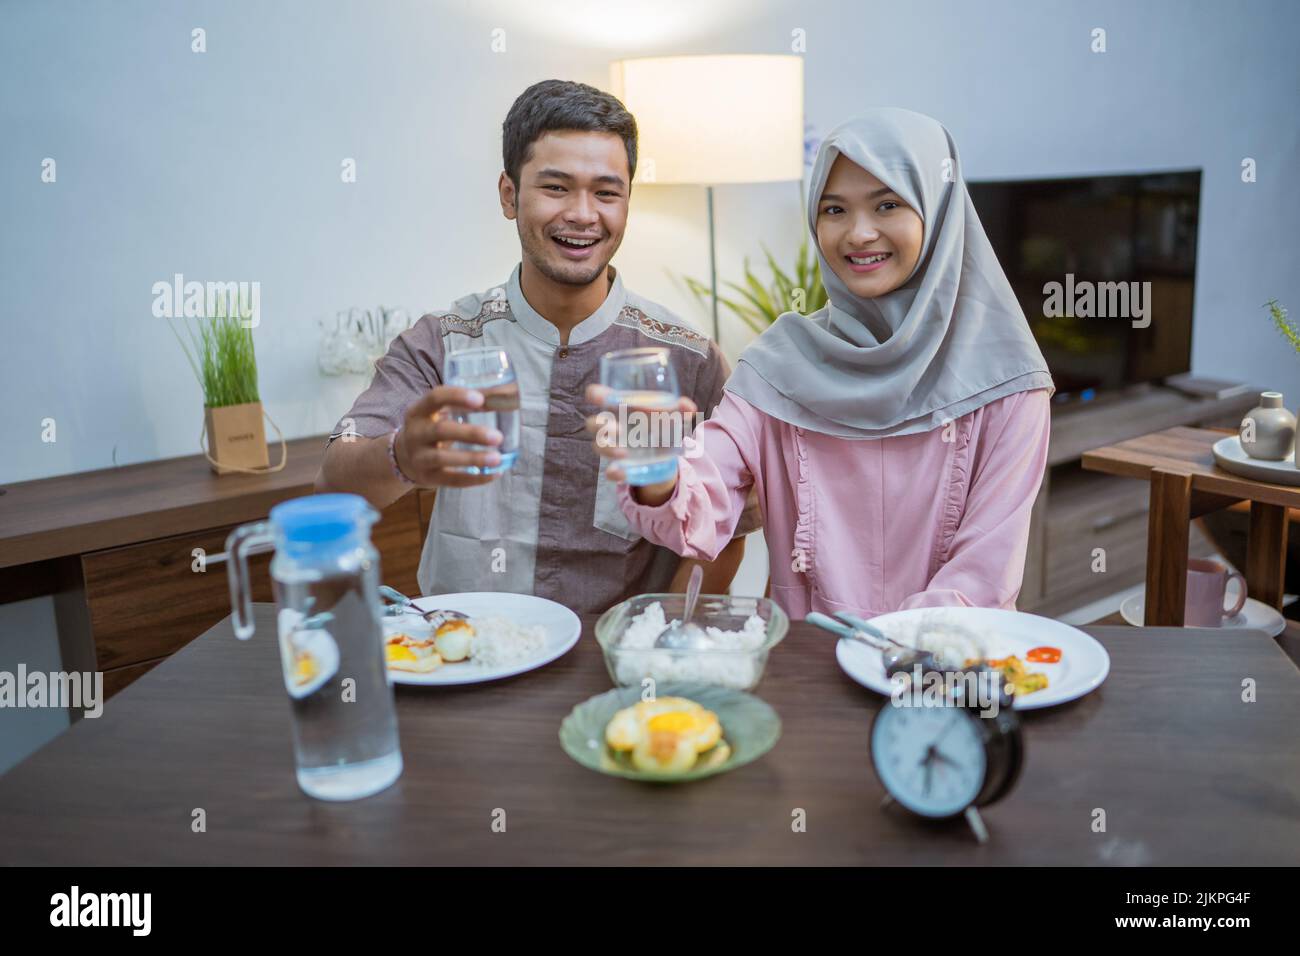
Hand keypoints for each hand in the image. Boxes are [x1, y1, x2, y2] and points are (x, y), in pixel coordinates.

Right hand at [394, 386, 503, 487]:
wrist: (403, 457)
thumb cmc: (431, 427)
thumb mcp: (440, 412)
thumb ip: (467, 403)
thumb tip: (507, 392)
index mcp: (419, 410)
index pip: (435, 398)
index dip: (457, 397)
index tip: (480, 399)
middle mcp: (415, 433)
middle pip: (441, 430)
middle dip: (471, 434)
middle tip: (497, 437)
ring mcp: (419, 457)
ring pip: (443, 458)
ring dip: (472, 458)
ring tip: (497, 459)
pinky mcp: (428, 477)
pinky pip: (451, 480)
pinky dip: (474, 478)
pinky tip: (494, 474)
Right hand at [583, 384, 695, 503]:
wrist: (666, 456)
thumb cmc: (661, 425)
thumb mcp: (671, 416)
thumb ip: (679, 409)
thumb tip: (689, 408)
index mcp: (620, 407)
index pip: (598, 396)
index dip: (595, 394)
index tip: (600, 396)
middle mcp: (612, 425)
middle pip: (593, 423)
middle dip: (600, 425)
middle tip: (618, 429)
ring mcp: (613, 446)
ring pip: (598, 446)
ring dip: (607, 449)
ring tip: (624, 453)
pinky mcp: (619, 466)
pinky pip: (609, 470)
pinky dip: (614, 472)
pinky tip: (622, 472)